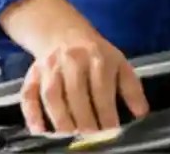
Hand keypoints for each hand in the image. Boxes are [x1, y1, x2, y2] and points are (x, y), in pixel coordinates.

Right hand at [19, 30, 148, 133]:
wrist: (63, 31)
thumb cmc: (95, 53)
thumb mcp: (118, 62)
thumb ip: (131, 88)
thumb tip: (141, 113)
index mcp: (97, 57)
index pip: (101, 88)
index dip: (106, 112)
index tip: (112, 130)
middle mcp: (71, 60)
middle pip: (76, 93)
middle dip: (84, 119)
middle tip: (91, 137)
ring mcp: (50, 67)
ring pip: (52, 95)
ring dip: (61, 119)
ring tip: (71, 136)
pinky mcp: (34, 74)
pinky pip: (28, 94)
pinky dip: (31, 113)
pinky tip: (39, 130)